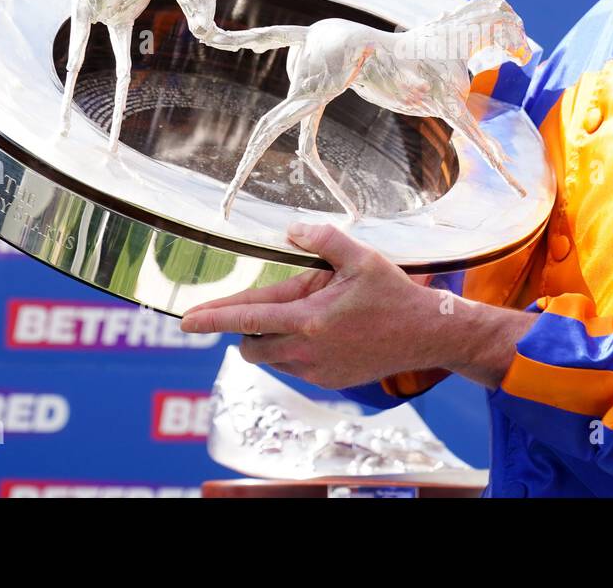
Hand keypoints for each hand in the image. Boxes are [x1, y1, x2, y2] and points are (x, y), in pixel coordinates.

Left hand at [180, 221, 444, 388]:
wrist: (426, 334)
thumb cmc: (393, 294)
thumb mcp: (360, 257)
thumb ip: (321, 239)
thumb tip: (290, 230)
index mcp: (309, 319)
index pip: (247, 317)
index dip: (213, 317)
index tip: (185, 321)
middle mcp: (306, 351)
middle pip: (250, 344)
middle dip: (245, 328)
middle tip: (268, 305)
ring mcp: (316, 371)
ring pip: (270, 359)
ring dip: (270, 339)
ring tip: (305, 314)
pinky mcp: (327, 382)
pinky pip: (292, 368)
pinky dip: (292, 351)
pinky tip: (322, 332)